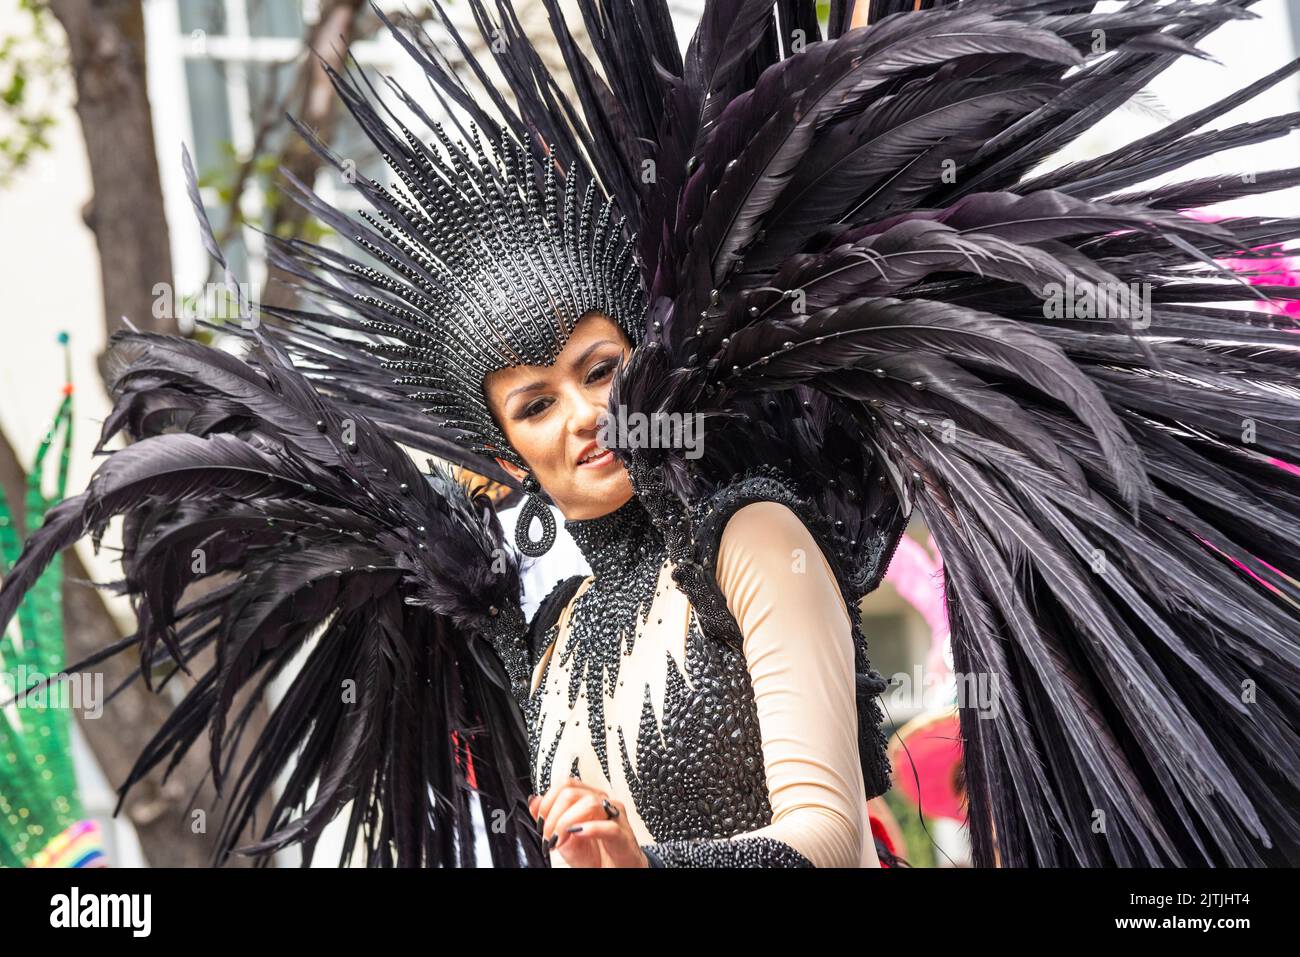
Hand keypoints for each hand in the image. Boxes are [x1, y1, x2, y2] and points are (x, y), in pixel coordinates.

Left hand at [529, 778, 648, 867]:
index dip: (548, 802)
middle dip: (553, 815)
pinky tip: (578, 833)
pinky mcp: (624, 836)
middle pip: (572, 792)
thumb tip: (534, 800)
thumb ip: (549, 818)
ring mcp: (616, 817)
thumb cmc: (594, 854)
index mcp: (589, 798)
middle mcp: (603, 802)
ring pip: (589, 804)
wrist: (614, 872)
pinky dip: (591, 829)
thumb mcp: (563, 837)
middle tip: (548, 837)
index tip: (541, 823)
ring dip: (567, 822)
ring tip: (559, 841)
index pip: (565, 784)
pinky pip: (609, 827)